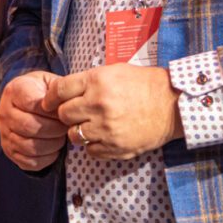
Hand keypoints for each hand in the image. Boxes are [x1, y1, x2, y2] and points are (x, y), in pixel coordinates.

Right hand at [0, 70, 64, 170]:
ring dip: (52, 145)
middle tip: (66, 127)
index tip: (64, 111)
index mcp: (14, 91)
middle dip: (54, 129)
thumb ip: (58, 90)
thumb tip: (68, 104)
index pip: (31, 103)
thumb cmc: (41, 93)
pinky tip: (55, 149)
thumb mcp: (48, 82)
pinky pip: (29, 161)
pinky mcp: (10, 151)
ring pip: (29, 146)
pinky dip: (47, 158)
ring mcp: (5, 134)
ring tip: (61, 137)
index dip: (52, 110)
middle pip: (29, 126)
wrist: (23, 102)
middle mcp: (5, 113)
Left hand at [44, 64, 180, 159]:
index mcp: (97, 82)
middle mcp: (98, 104)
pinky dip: (93, 146)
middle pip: (63, 114)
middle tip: (77, 113)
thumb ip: (88, 80)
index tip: (49, 103)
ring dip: (78, 131)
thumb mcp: (114, 71)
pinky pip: (89, 151)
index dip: (50, 97)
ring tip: (92, 126)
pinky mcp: (115, 147)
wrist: (172, 105)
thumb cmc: (144, 84)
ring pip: (73, 135)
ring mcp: (106, 128)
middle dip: (67, 114)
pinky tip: (103, 137)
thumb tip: (62, 91)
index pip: (59, 90)